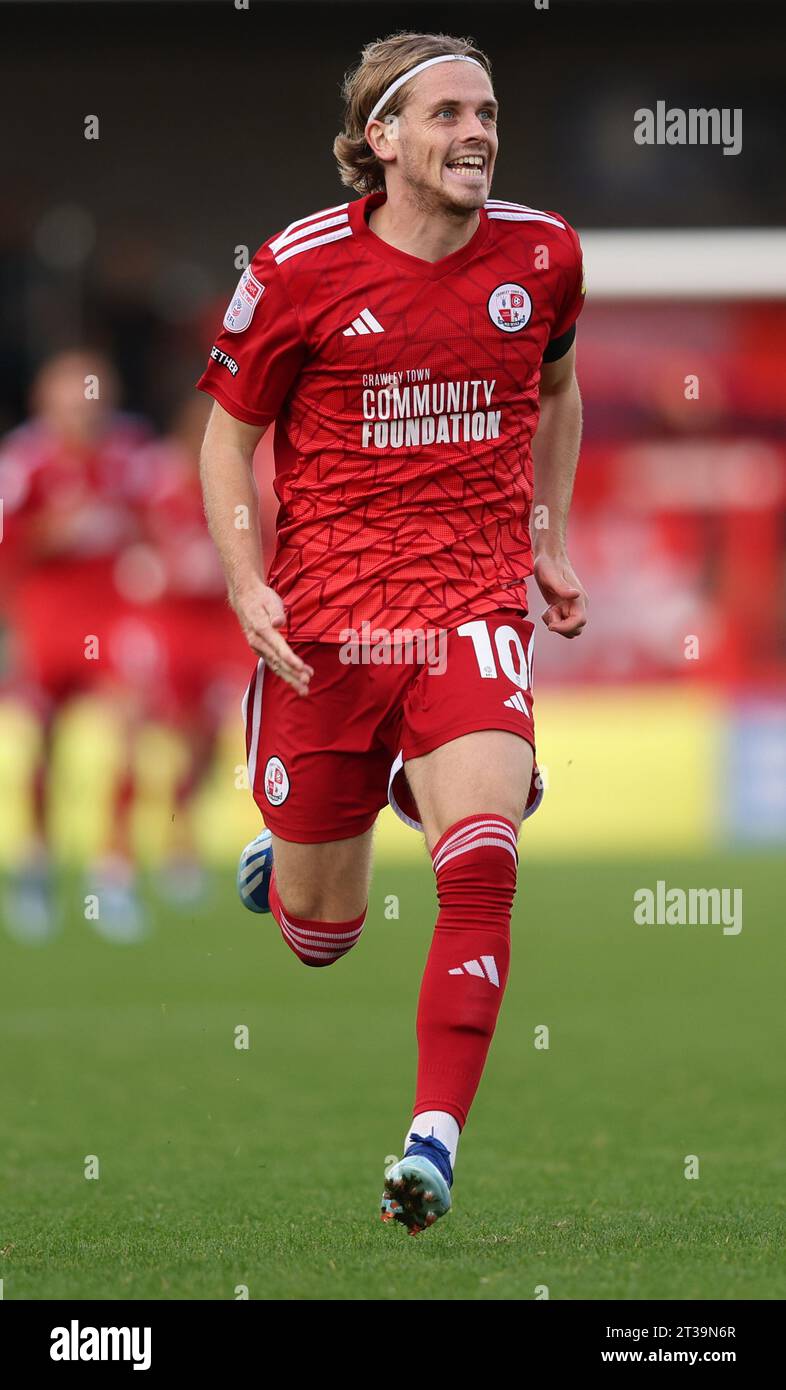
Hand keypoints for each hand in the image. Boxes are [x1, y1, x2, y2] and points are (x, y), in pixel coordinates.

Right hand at [231, 578, 313, 694]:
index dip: (290, 659)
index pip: (278, 648)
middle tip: (306, 684)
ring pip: (275, 666)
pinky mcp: (260, 649)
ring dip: (290, 678)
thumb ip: (275, 612)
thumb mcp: (270, 599)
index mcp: (261, 630)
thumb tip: (278, 623)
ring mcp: (257, 647)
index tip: (301, 668)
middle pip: (277, 662)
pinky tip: (296, 680)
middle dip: (293, 674)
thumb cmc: (261, 598)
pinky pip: (273, 664)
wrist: (244, 598)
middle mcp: (258, 642)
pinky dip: (285, 673)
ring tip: (304, 690)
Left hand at [533, 551, 587, 638]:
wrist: (548, 558)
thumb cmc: (549, 565)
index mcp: (579, 598)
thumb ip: (563, 588)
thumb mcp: (551, 576)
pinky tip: (548, 608)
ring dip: (557, 625)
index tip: (550, 624)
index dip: (565, 627)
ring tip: (549, 609)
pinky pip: (562, 624)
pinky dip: (554, 621)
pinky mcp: (565, 608)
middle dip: (560, 627)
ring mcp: (572, 607)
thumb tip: (576, 595)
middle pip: (575, 630)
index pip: (579, 622)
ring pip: (569, 629)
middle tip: (550, 611)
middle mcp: (579, 605)